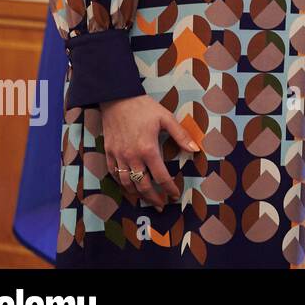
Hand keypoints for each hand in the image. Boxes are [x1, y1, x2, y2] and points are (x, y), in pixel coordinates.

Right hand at [100, 94, 198, 210]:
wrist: (117, 98)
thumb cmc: (144, 108)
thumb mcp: (166, 118)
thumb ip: (180, 135)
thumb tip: (195, 149)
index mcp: (148, 149)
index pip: (161, 176)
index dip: (169, 188)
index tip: (175, 195)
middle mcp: (132, 157)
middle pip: (143, 185)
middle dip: (154, 198)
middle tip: (161, 205)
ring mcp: (118, 156)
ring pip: (127, 183)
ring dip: (137, 195)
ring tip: (146, 201)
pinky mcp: (109, 153)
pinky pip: (114, 174)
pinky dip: (122, 184)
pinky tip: (129, 188)